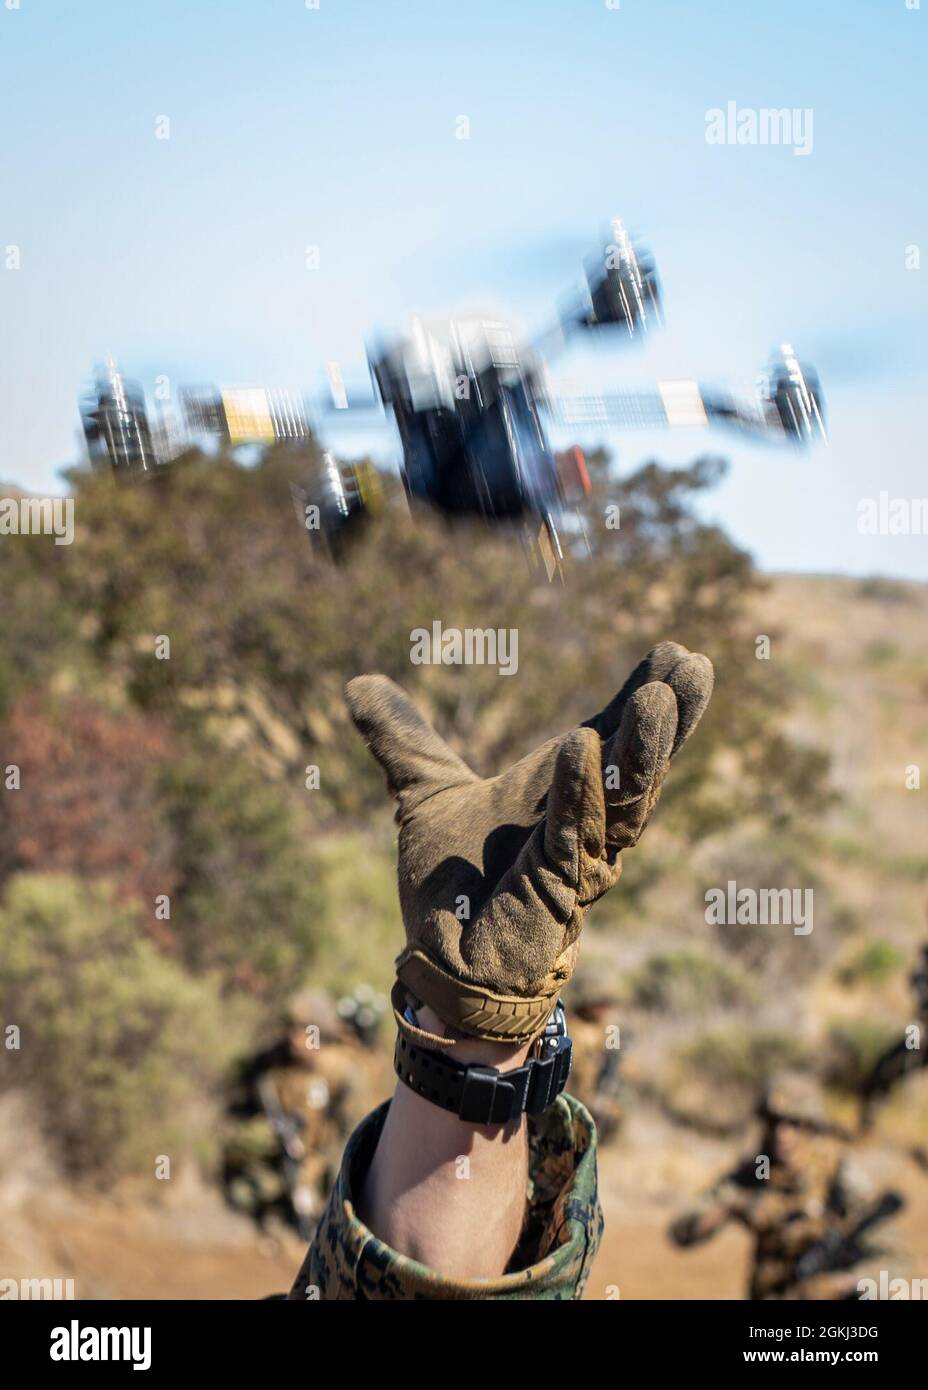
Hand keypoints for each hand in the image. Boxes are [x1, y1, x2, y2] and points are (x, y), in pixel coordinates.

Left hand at [346, 640, 712, 1041]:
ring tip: (659, 698)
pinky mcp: (553, 893)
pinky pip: (572, 839)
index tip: (675, 650)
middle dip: (668, 721)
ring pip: (625, 804)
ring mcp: (576, 862)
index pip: (616, 737)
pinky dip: (579, 795)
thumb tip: (358, 684)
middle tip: (693, 667)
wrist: (439, 964)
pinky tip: (585, 742)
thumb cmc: (452, 887)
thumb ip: (403, 742)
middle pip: (641, 768)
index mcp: (567, 796)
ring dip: (642, 751)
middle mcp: (587, 826)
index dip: (645, 695)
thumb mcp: (424, 796)